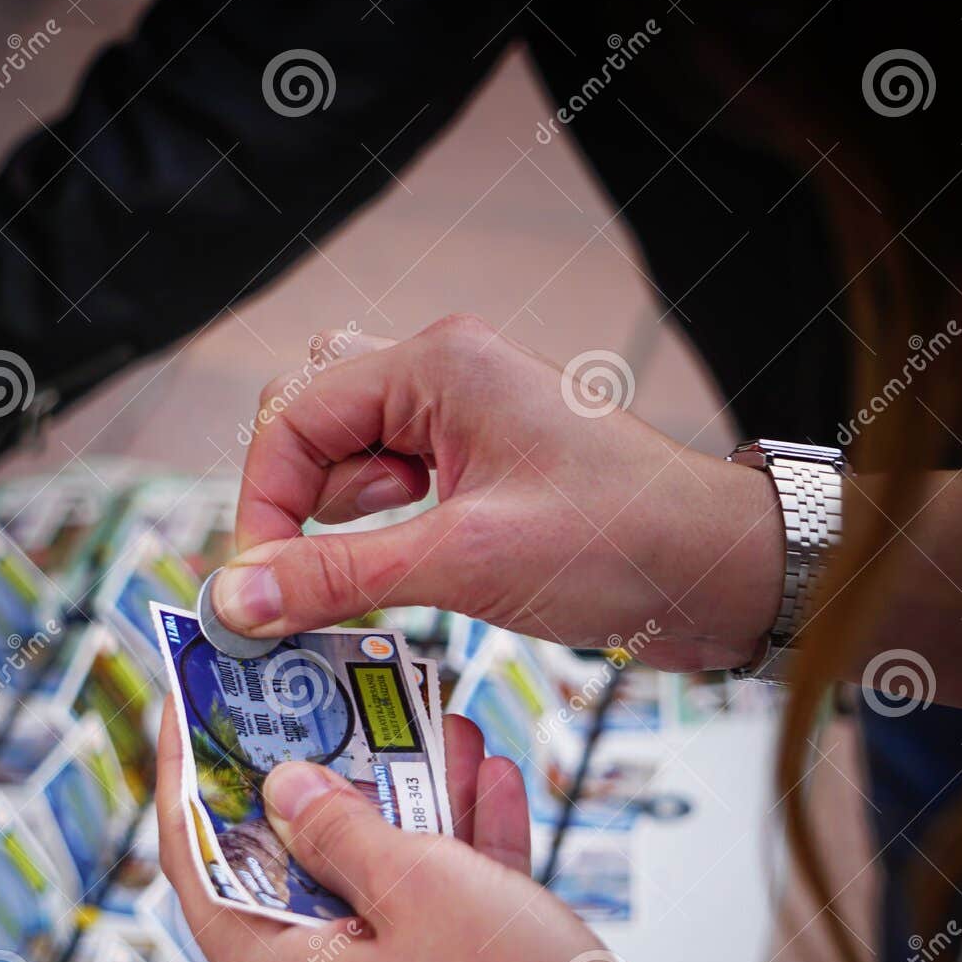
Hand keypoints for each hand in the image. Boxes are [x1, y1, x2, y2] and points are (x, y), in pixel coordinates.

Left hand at [156, 707, 868, 961]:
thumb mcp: (424, 886)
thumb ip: (340, 828)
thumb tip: (284, 791)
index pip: (197, 861)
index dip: (191, 771)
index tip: (197, 701)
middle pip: (295, 879)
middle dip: (338, 784)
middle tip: (347, 708)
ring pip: (372, 906)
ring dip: (412, 819)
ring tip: (446, 733)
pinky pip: (422, 947)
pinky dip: (452, 879)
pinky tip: (491, 794)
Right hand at [213, 315, 783, 670]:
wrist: (722, 573)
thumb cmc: (624, 540)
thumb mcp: (465, 561)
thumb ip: (341, 574)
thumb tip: (239, 594)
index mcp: (439, 366)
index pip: (297, 416)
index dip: (263, 503)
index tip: (254, 584)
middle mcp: (446, 380)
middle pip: (315, 429)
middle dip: (294, 510)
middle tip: (289, 588)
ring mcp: (465, 424)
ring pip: (351, 463)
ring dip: (336, 526)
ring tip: (362, 581)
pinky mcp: (482, 471)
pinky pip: (395, 492)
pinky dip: (376, 539)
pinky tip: (393, 579)